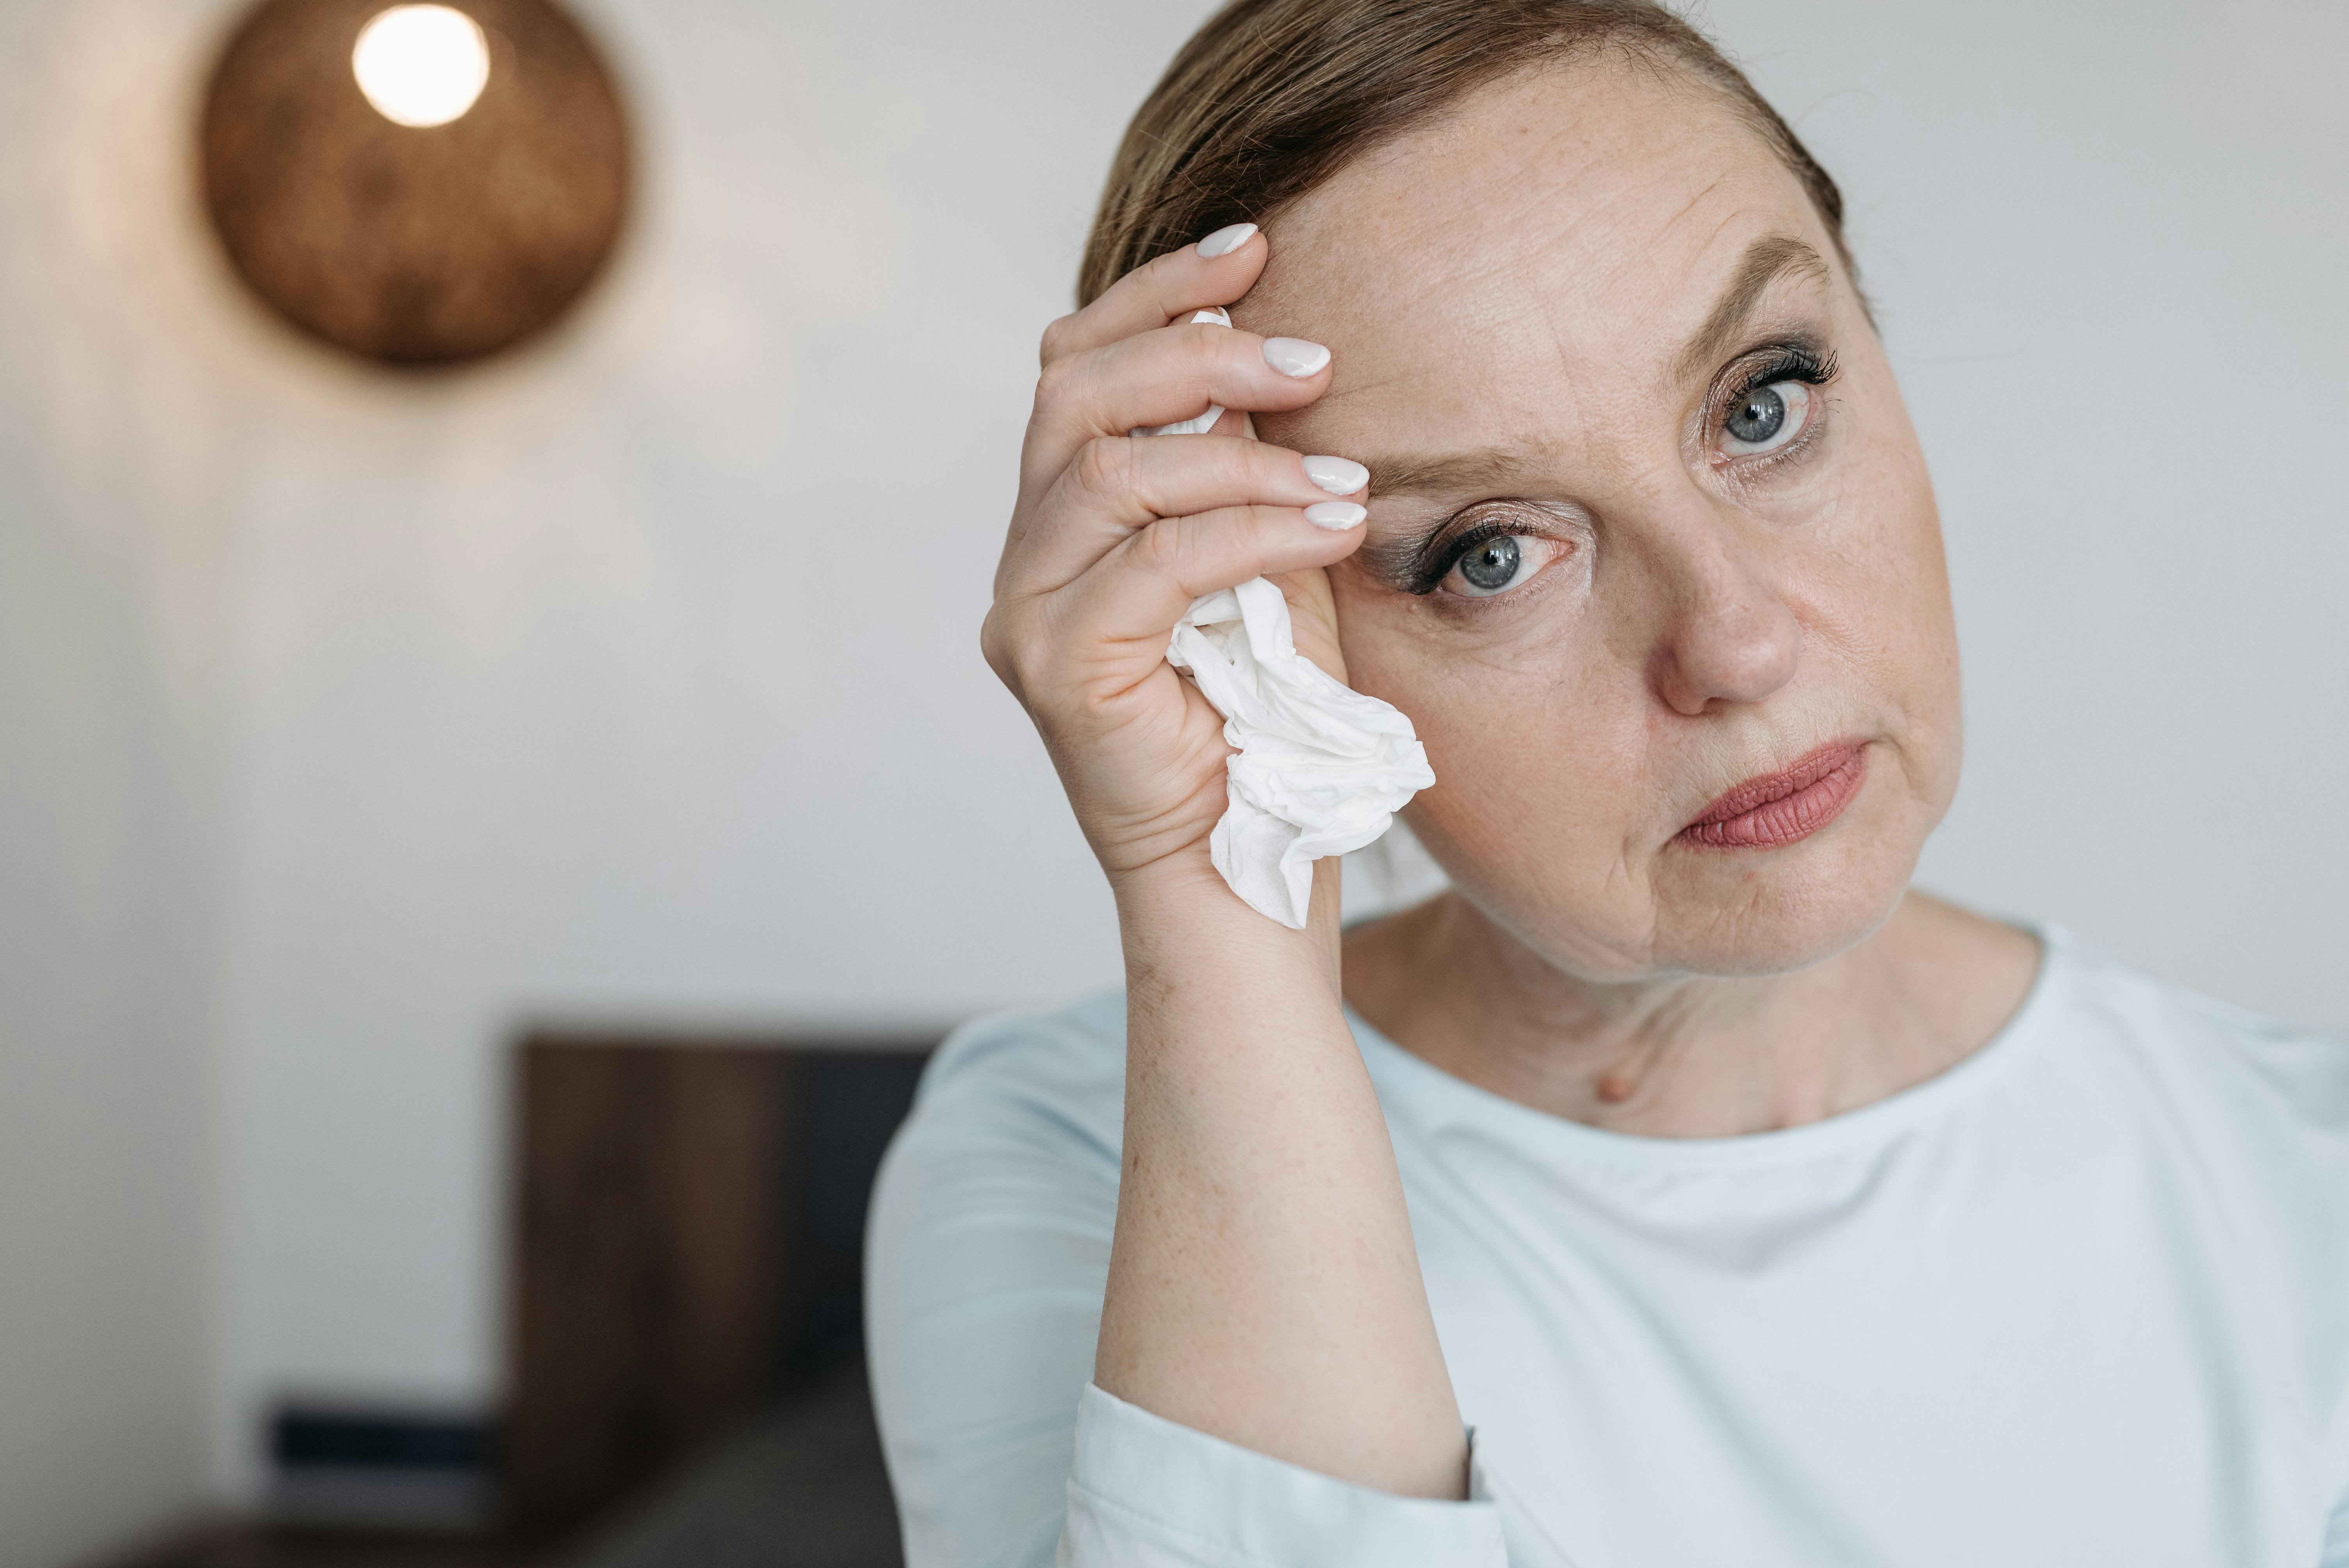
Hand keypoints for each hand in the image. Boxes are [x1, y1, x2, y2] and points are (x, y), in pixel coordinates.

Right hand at [982, 227, 1369, 883]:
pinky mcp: (1053, 671)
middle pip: (1072, 396)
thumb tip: (1280, 361)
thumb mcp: (1268, 563)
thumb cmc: (1267, 725)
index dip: (1156, 293)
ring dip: (1242, 454)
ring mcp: (1025, 616)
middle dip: (1196, 351)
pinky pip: (1154, 562)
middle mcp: (1024, 561)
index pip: (1074, 366)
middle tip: (1311, 356)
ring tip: (1345, 481)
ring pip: (1108, 471)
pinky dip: (1253, 530)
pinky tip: (1330, 527)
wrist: (1247, 875)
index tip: (1253, 246)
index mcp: (1062, 523)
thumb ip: (1247, 472)